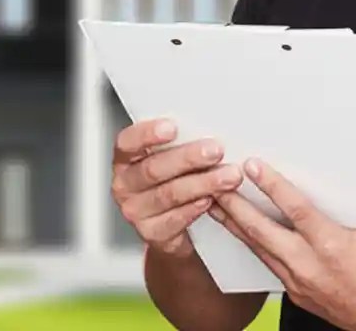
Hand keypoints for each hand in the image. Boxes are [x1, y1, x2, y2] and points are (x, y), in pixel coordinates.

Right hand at [111, 118, 244, 258]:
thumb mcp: (172, 157)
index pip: (128, 142)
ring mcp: (136, 211)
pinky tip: (213, 199)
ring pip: (170, 194)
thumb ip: (182, 141)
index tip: (172, 127)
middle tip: (216, 150)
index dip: (147, 134)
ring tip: (230, 176)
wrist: (172, 225)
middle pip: (154, 168)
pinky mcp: (152, 233)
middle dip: (188, 158)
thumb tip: (214, 121)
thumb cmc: (175, 179)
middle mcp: (125, 184)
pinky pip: (176, 219)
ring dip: (203, 183)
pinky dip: (196, 208)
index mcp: (126, 159)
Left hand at [209, 159, 355, 330]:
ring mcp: (300, 283)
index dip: (271, 184)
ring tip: (217, 209)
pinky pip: (271, 266)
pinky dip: (257, 248)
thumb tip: (323, 213)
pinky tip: (248, 239)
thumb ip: (339, 222)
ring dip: (237, 228)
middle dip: (235, 206)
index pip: (293, 207)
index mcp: (329, 245)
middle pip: (261, 230)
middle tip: (215, 187)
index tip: (253, 168)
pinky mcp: (299, 295)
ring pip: (259, 250)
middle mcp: (308, 266)